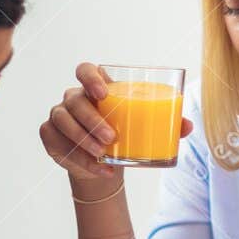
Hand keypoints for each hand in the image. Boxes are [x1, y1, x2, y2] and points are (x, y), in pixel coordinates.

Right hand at [40, 61, 193, 183]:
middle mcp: (74, 98)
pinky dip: (81, 159)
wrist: (104, 163)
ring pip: (64, 121)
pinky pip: (60, 144)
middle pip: (75, 100)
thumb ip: (166, 123)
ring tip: (104, 153)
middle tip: (111, 137)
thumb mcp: (144, 127)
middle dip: (92, 118)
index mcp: (96, 88)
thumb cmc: (125, 135)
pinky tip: (100, 168)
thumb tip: (188, 125)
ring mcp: (59, 116)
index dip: (90, 77)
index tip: (103, 92)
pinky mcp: (50, 136)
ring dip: (83, 139)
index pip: (85, 70)